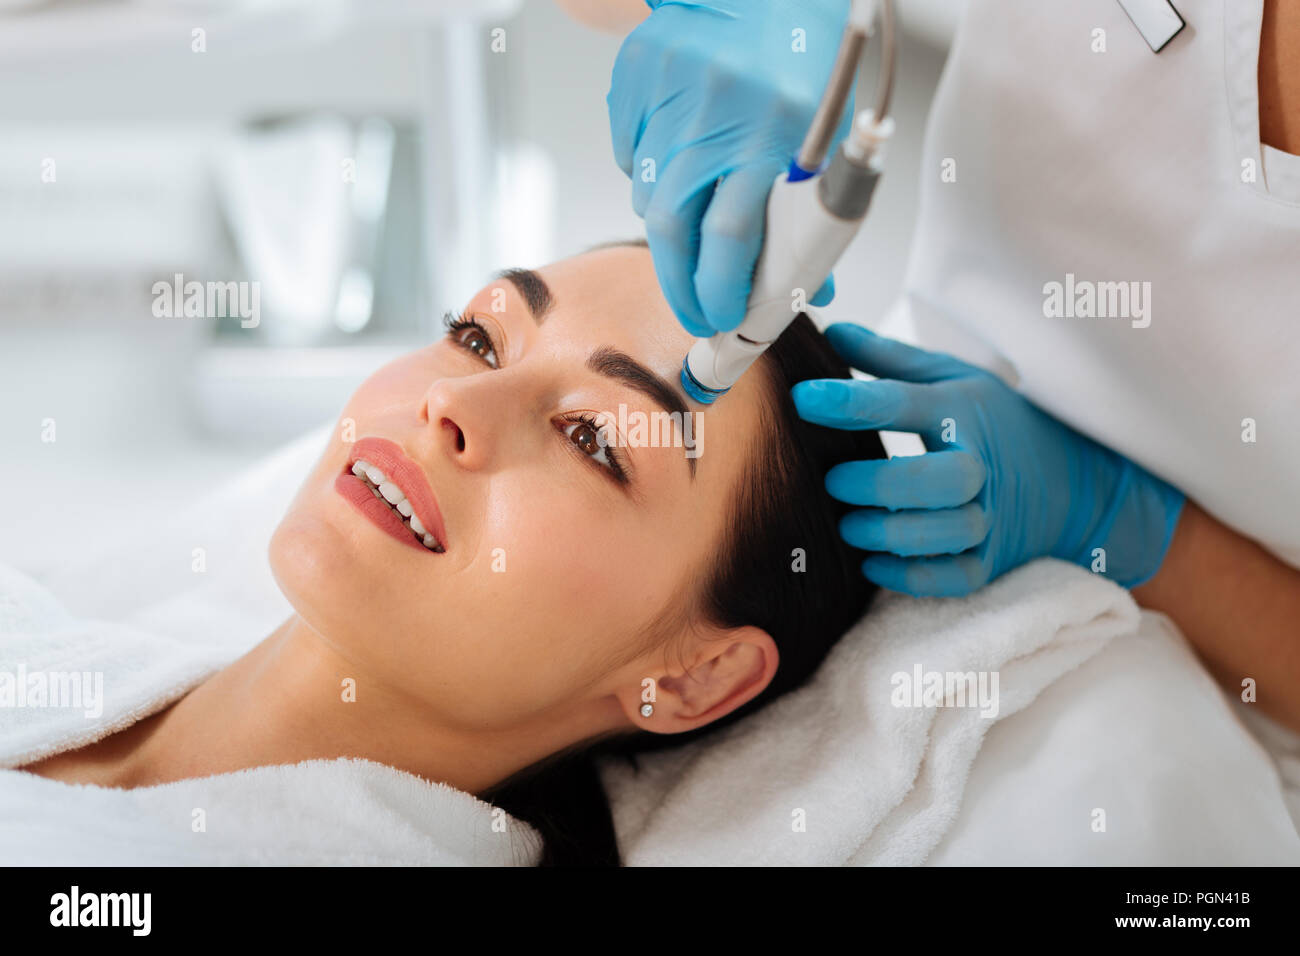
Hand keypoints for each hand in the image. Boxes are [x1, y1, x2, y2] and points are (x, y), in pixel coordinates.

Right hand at [607, 0, 850, 336]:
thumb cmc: (804, 64)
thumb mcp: (826, 137)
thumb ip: (813, 214)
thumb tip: (810, 291)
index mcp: (771, 134)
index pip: (730, 239)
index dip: (719, 291)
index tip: (721, 320)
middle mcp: (714, 115)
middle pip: (672, 229)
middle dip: (680, 284)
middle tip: (694, 310)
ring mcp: (667, 94)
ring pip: (648, 196)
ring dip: (671, 223)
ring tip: (700, 210)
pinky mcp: (635, 78)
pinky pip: (629, 154)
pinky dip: (650, 171)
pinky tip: (681, 150)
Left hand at [791, 323, 1185, 595]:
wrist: (1068, 480)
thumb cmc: (990, 421)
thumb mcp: (948, 378)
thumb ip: (886, 359)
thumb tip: (830, 326)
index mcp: (962, 412)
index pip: (905, 403)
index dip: (851, 401)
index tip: (803, 398)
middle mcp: (981, 467)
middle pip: (942, 480)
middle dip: (882, 483)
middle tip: (834, 480)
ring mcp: (990, 518)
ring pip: (948, 533)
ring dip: (891, 533)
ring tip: (848, 525)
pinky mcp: (990, 562)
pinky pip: (954, 578)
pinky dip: (912, 576)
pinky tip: (873, 563)